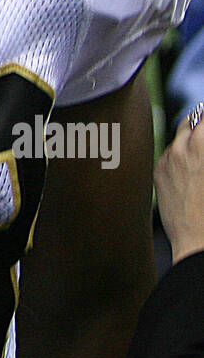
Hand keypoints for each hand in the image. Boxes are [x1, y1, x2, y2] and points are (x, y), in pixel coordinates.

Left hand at [155, 111, 203, 264]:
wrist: (198, 240)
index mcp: (203, 144)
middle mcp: (183, 146)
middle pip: (194, 117)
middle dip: (202, 122)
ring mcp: (168, 157)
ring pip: (180, 133)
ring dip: (191, 136)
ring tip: (199, 152)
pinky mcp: (158, 169)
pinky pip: (169, 151)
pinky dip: (179, 153)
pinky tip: (188, 169)